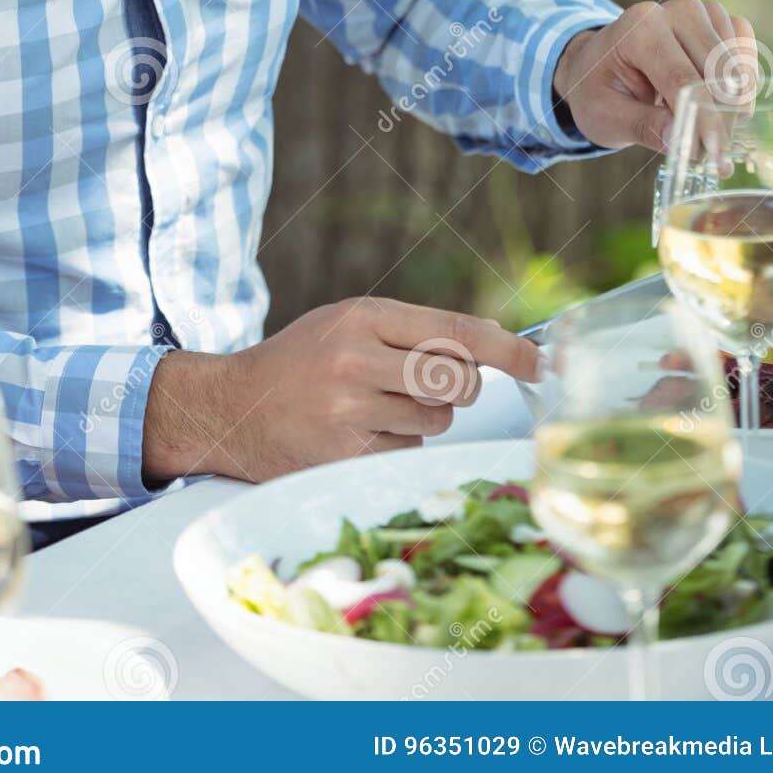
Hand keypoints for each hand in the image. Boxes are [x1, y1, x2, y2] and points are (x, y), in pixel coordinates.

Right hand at [142, 298, 538, 483]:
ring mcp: (351, 411)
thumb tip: (490, 346)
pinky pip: (408, 450)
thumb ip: (412, 330)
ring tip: (379, 406)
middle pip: (457, 380)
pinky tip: (361, 432)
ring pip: (437, 419)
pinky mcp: (345, 455)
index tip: (541, 362)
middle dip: (458, 386)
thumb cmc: (301, 362)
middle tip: (428, 384)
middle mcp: (358, 360)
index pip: (457, 330)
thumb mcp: (347, 324)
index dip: (508, 348)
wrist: (231, 408)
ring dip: (425, 416)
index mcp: (363, 317)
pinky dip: (398, 443)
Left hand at [553, 0, 755, 153]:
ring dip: (732, 107)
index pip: (684, 80)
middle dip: (721, 121)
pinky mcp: (719, 20)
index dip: (705, 122)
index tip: (716, 157)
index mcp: (640, 28)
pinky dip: (741, 86)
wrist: (597, 62)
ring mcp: (702, 11)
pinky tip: (717, 105)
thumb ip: (644, 127)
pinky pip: (746, 55)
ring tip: (706, 132)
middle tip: (713, 158)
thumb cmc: (598, 89)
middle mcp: (676, 11)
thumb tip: (685, 144)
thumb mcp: (605, 116)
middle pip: (719, 74)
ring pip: (737, 66)